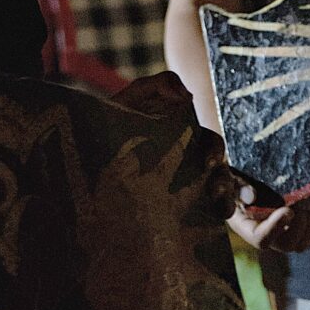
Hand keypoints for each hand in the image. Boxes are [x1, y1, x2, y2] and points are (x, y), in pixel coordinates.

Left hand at [120, 76, 243, 220]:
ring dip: (225, 201)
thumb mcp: (131, 100)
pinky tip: (209, 224)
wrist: (84, 155)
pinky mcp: (173, 208)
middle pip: (219, 172)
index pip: (209, 143)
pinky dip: (212, 218)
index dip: (215, 151)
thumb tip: (188, 95)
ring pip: (216, 195)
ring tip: (219, 210)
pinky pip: (200, 216)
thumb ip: (159, 86)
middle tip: (214, 192)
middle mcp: (187, 162)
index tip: (208, 162)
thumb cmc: (110, 123)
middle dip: (224, 181)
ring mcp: (182, 186)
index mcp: (182, 137)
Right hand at [227, 180, 309, 253]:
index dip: (276, 228)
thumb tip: (251, 196)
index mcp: (245, 227)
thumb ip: (235, 187)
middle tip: (302, 208)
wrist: (243, 177)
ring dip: (309, 230)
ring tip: (308, 209)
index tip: (288, 210)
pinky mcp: (292, 230)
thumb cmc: (232, 178)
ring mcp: (279, 235)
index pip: (261, 239)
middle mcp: (264, 235)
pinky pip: (309, 241)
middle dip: (298, 228)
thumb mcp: (228, 179)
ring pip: (299, 245)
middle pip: (285, 245)